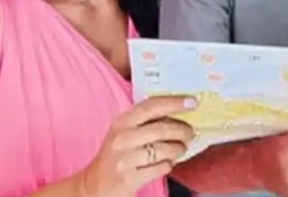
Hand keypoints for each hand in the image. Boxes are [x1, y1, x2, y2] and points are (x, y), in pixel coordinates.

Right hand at [76, 95, 196, 196]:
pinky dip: (169, 165)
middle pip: (162, 129)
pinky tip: (167, 163)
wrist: (95, 184)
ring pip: (164, 150)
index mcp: (122, 122)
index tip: (192, 102)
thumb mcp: (125, 132)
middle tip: (191, 133)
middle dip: (182, 131)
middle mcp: (122, 138)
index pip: (151, 106)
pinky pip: (160, 168)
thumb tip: (180, 113)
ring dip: (179, 149)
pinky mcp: (130, 179)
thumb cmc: (117, 154)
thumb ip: (146, 122)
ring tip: (181, 149)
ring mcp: (125, 159)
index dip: (174, 103)